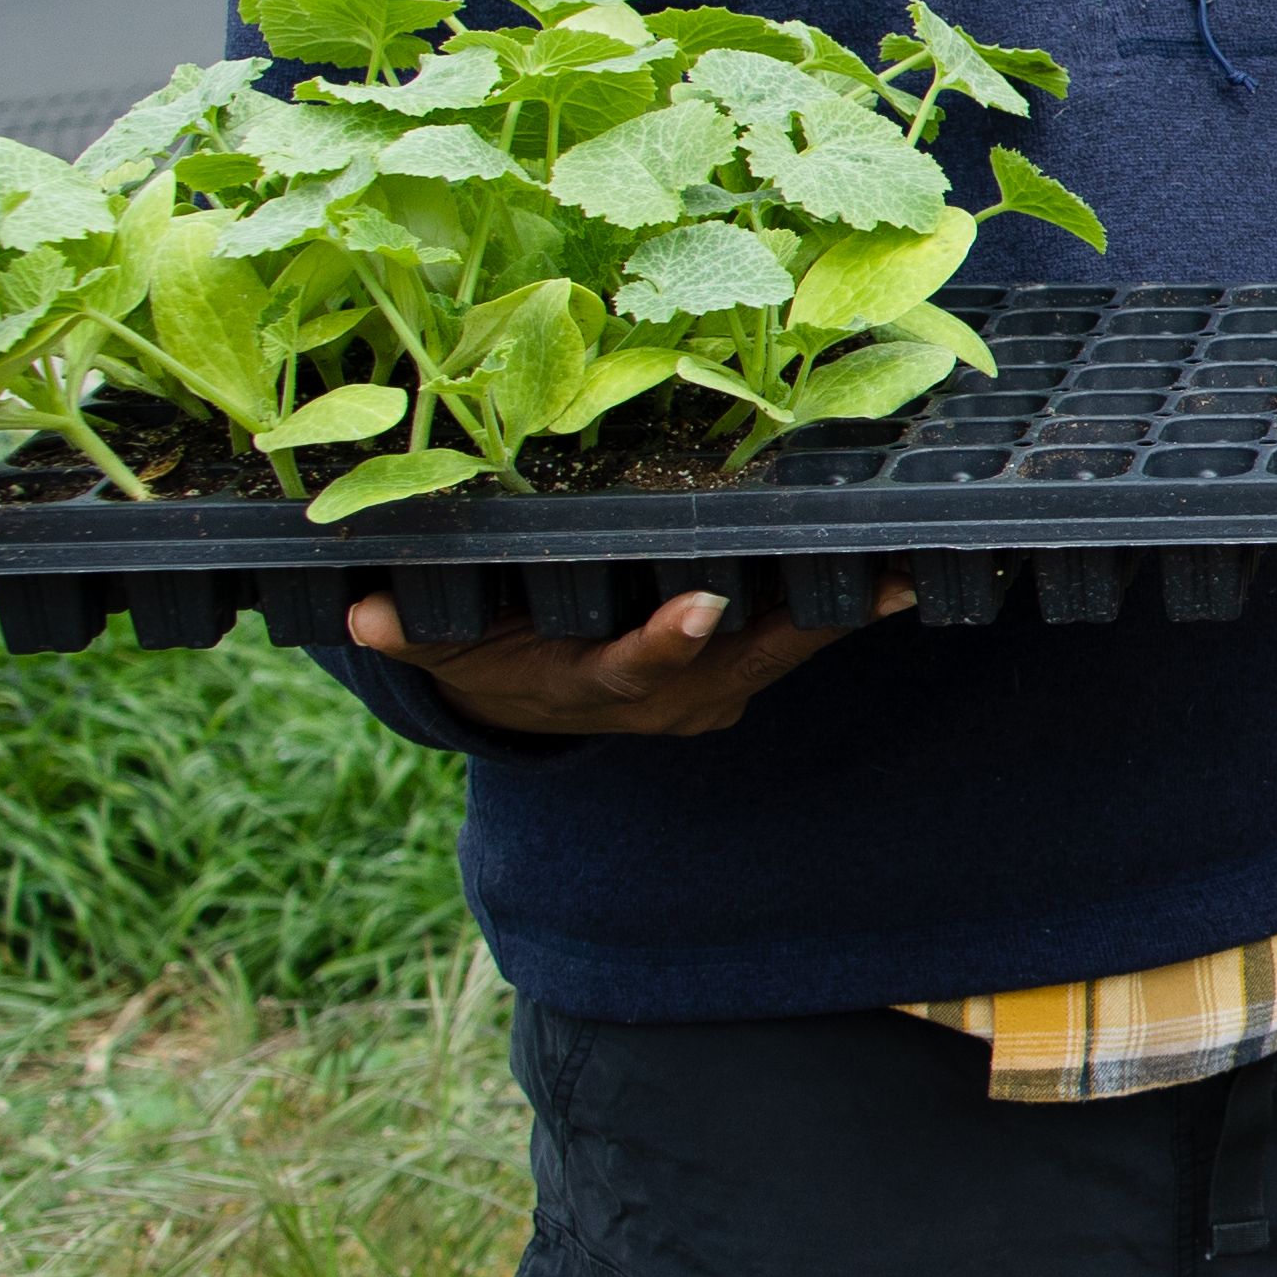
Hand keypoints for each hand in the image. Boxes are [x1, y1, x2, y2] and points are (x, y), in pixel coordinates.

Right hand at [347, 578, 894, 740]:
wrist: (542, 710)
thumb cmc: (495, 660)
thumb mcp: (449, 651)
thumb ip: (413, 633)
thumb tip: (357, 615)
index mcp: (600, 685)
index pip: (636, 668)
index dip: (670, 642)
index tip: (705, 605)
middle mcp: (673, 698)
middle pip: (748, 659)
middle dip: (810, 623)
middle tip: (879, 583)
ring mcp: (719, 689)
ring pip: (790, 647)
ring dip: (851, 613)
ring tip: (919, 568)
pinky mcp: (750, 671)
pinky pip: (805, 636)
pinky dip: (850, 605)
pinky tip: (911, 566)